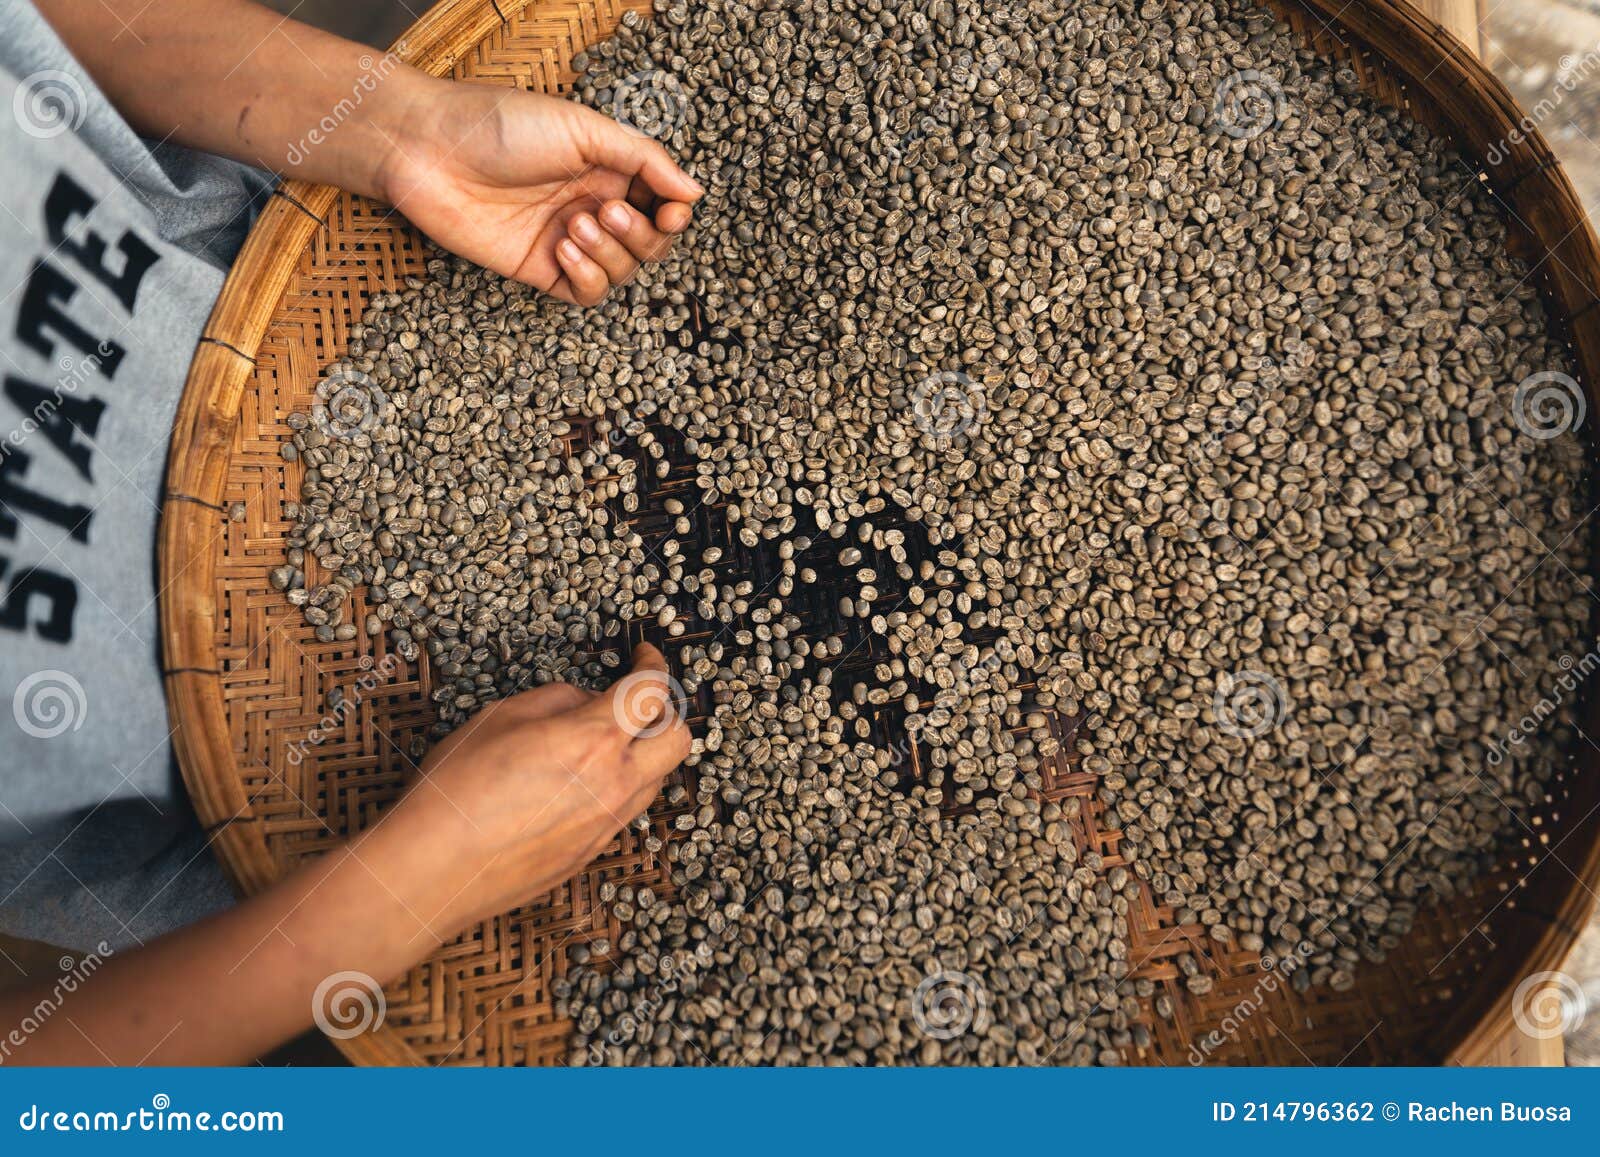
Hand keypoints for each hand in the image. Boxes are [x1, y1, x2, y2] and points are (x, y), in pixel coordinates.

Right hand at [376, 645, 688, 931]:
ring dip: (642, 754)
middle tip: (630, 702)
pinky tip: (575, 785)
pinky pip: (625, 811)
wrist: (433, 871)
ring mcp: (607, 825)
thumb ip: (555, 700)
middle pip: (678, 739)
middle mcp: (614, 784)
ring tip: (597, 744)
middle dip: (663, 713)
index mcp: (594, 740)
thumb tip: (583, 701)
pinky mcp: (592, 853)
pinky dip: (617, 788)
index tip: (644, 656)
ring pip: (656, 779)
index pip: (651, 691)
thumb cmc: (454, 791)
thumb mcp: (498, 717)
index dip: (654, 664)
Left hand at [378, 78, 703, 304]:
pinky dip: (588, 277)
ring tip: (574, 224)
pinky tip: (563, 249)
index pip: (663, 203)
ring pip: (622, 271)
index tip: (673, 211)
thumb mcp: (584, 128)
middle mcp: (592, 204)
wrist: (431, 150)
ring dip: (610, 253)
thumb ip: (644, 160)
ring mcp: (567, 240)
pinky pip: (587, 293)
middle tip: (605, 212)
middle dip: (640, 235)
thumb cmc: (500, 125)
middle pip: (649, 243)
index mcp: (608, 168)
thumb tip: (695, 191)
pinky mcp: (540, 270)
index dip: (675, 214)